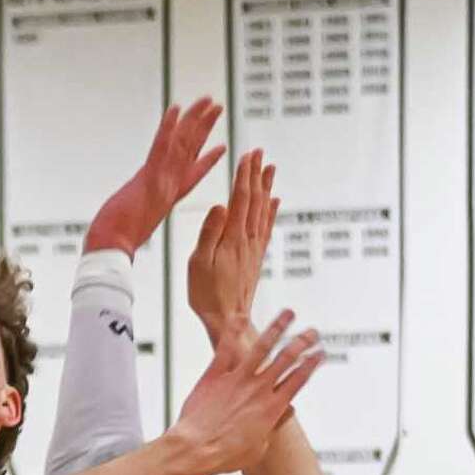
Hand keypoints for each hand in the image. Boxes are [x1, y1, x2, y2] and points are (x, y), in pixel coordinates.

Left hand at [83, 99, 225, 256]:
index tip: (221, 146)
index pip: (192, 173)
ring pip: (183, 144)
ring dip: (195, 120)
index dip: (208, 159)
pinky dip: (168, 127)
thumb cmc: (117, 241)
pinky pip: (160, 147)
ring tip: (209, 101)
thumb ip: (140, 216)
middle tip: (218, 108)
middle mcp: (169, 185)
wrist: (112, 249)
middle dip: (205, 128)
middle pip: (192, 151)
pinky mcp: (149, 178)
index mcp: (168, 196)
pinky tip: (175, 108)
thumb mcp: (134, 224)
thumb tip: (135, 217)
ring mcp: (161, 181)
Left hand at [172, 312, 321, 474]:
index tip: (320, 353)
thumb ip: (274, 426)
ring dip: (277, 327)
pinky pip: (225, 348)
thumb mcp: (258, 448)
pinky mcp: (215, 376)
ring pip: (262, 347)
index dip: (312, 364)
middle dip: (303, 341)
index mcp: (272, 408)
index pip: (299, 379)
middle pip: (287, 358)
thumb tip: (288, 412)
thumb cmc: (224, 456)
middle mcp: (258, 389)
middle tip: (313, 331)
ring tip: (288, 313)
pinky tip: (240, 316)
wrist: (194, 450)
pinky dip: (232, 330)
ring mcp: (237, 380)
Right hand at [188, 148, 278, 344]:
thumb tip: (220, 206)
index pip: (241, 199)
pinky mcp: (255, 258)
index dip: (244, 176)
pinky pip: (266, 228)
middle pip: (255, 200)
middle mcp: (248, 240)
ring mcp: (254, 249)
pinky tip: (274, 202)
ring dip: (266, 188)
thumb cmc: (208, 295)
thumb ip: (209, 233)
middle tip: (260, 153)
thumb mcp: (199, 264)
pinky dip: (271, 211)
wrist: (228, 321)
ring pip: (263, 211)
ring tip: (270, 169)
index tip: (247, 155)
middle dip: (256, 175)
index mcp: (233, 238)